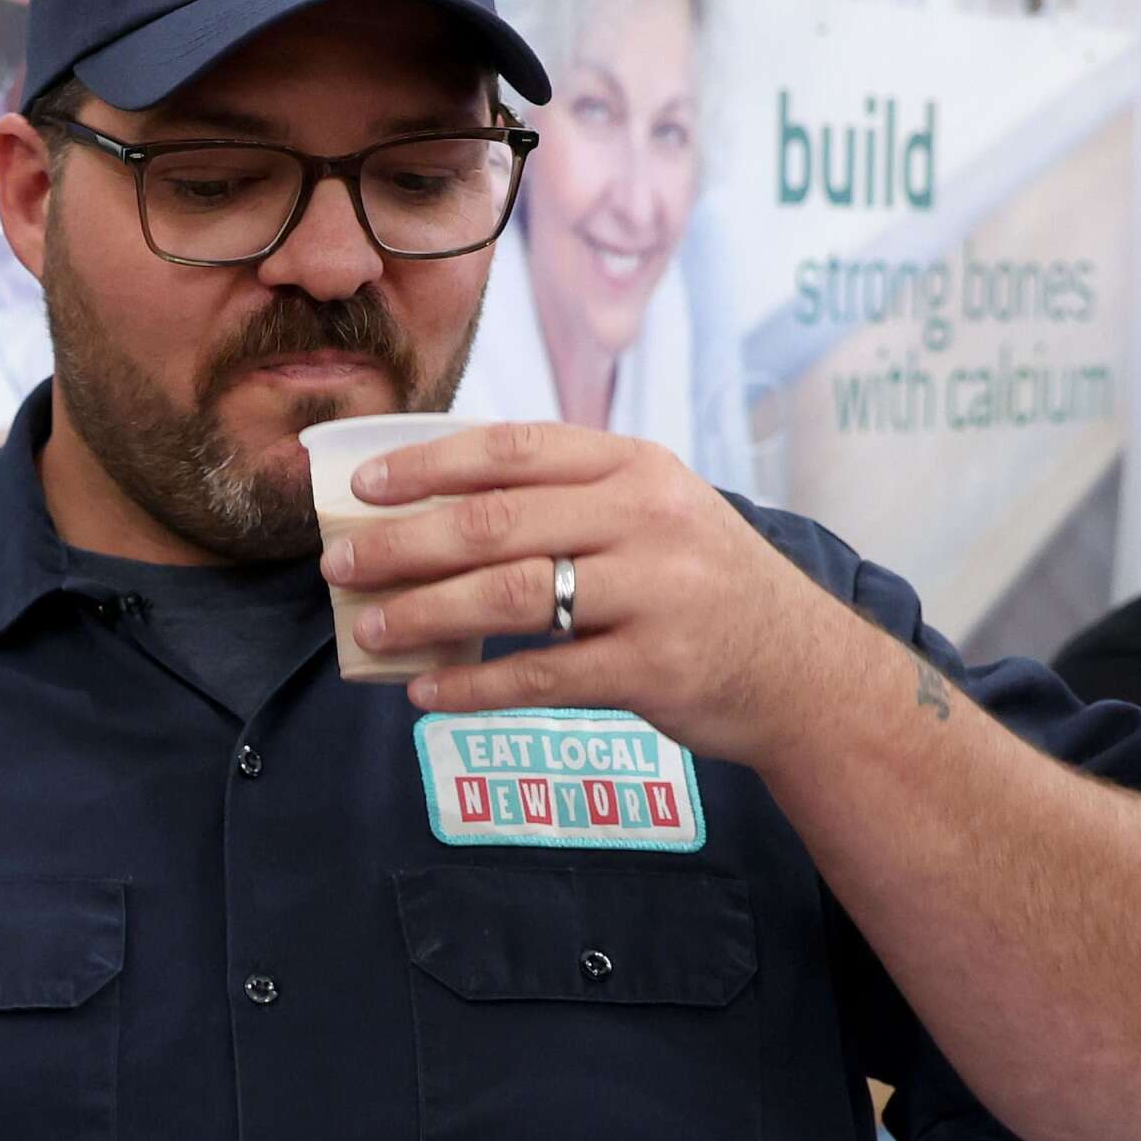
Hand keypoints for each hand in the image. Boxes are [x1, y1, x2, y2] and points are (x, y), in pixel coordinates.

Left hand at [317, 421, 921, 769]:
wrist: (802, 670)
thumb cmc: (701, 588)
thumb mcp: (654, 514)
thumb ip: (566, 503)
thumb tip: (434, 514)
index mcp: (635, 467)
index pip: (512, 449)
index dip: (426, 464)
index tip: (362, 485)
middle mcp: (647, 517)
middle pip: (495, 522)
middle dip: (402, 543)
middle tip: (339, 563)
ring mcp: (653, 592)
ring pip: (508, 595)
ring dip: (422, 613)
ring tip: (369, 628)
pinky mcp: (652, 667)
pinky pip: (538, 676)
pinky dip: (471, 685)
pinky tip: (424, 691)